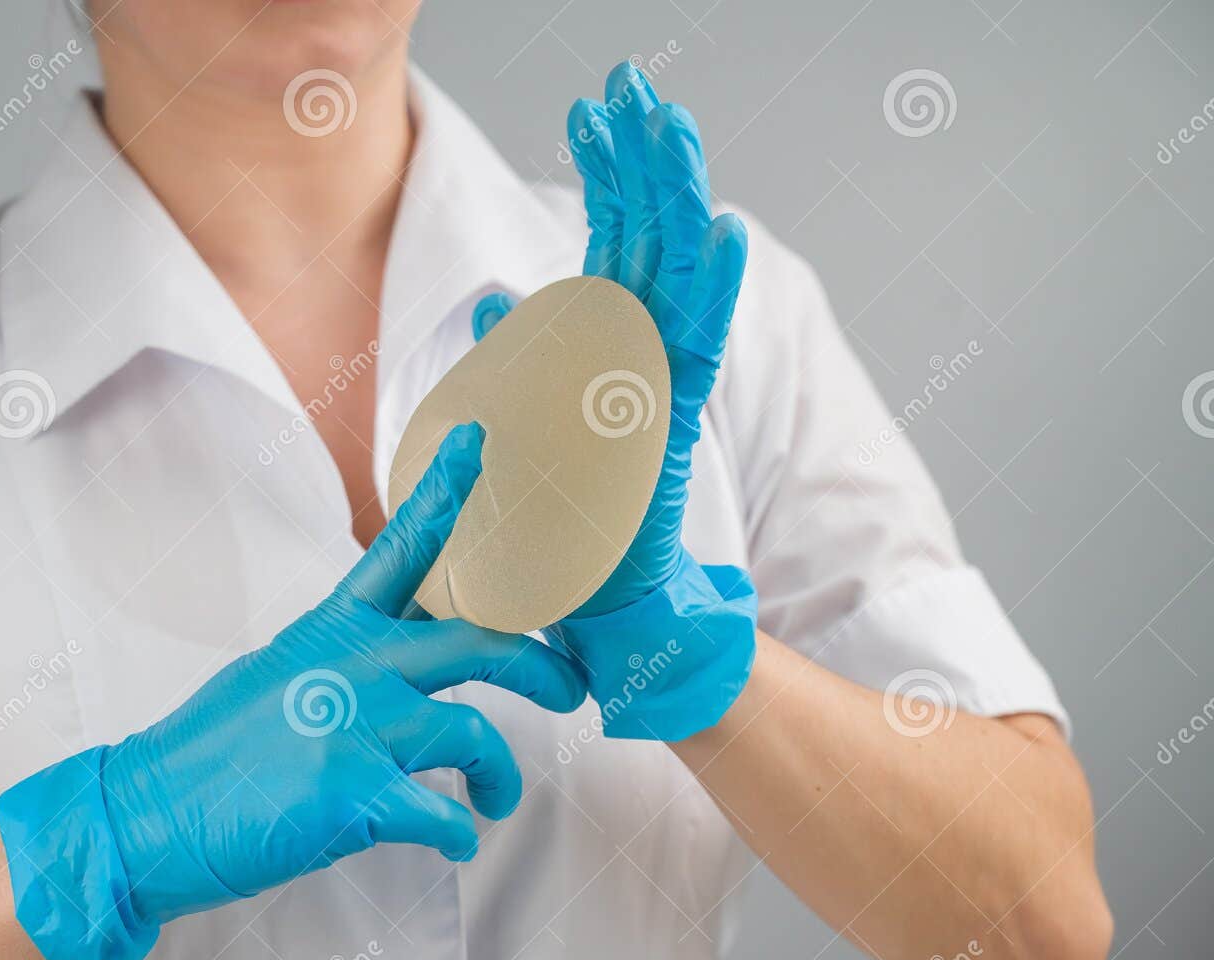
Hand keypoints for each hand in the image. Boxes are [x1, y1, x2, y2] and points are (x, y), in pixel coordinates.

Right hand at [0, 424, 585, 959]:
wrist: (145, 815)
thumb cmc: (208, 752)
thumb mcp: (276, 675)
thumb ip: (342, 660)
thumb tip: (392, 666)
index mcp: (330, 631)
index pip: (401, 546)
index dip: (446, 492)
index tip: (479, 444)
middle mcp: (351, 666)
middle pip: (479, 640)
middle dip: (541, 665)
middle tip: (570, 689)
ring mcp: (352, 728)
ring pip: (476, 733)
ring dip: (503, 774)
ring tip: (497, 800)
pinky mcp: (352, 796)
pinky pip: (443, 813)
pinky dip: (461, 833)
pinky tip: (457, 843)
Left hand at [474, 61, 756, 741]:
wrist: (605, 623)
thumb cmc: (558, 533)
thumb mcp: (511, 432)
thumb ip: (514, 358)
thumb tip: (494, 295)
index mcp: (600, 357)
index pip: (608, 245)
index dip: (605, 175)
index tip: (591, 106)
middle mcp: (637, 365)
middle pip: (647, 242)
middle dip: (641, 160)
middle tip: (631, 82)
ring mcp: (658, 397)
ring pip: (673, 281)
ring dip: (672, 201)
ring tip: (670, 122)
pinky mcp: (667, 438)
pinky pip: (689, 355)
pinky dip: (711, 294)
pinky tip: (719, 230)